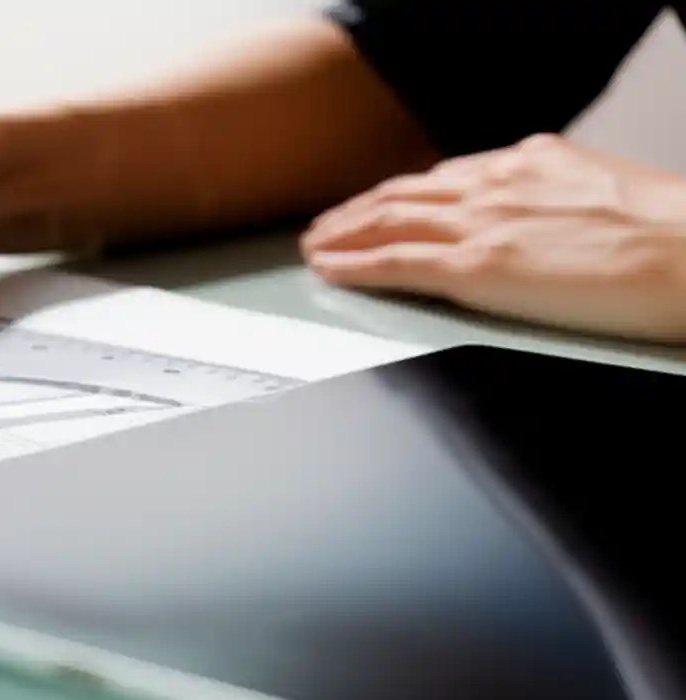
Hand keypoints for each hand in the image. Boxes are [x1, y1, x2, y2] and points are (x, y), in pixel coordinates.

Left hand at [301, 134, 685, 342]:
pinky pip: (396, 264)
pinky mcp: (476, 268)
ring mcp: (480, 225)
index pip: (443, 179)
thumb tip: (531, 206)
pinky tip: (330, 269)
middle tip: (325, 226)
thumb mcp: (596, 190)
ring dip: (342, 234)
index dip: (399, 195)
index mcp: (526, 165)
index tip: (375, 204)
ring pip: (388, 223)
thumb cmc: (663, 232)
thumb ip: (549, 194)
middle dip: (357, 211)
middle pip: (404, 196)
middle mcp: (494, 185)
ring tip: (314, 246)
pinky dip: (354, 265)